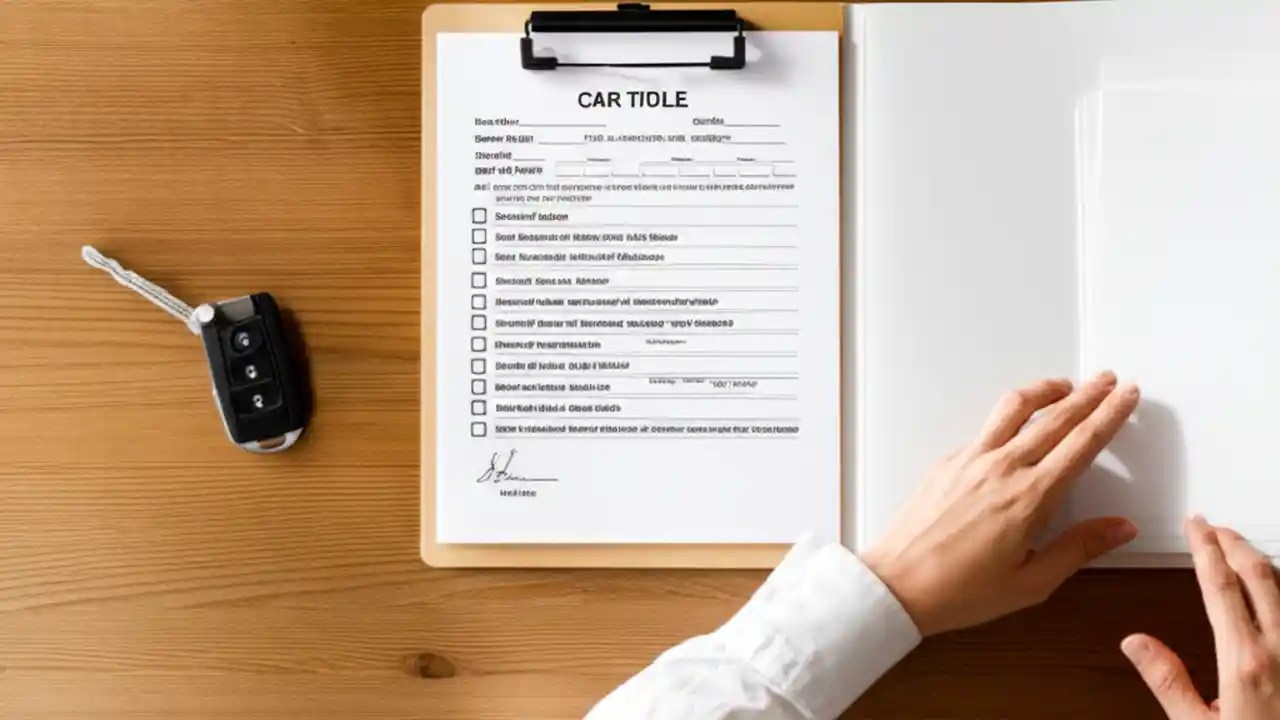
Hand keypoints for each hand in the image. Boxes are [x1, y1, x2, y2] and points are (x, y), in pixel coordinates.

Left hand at [861, 371, 1140, 635]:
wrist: (897, 584)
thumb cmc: (958, 590)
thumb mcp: (1031, 582)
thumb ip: (1079, 548)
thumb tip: (1120, 528)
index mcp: (1029, 498)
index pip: (1082, 443)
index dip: (1109, 415)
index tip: (1126, 397)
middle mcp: (1001, 469)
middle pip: (1054, 418)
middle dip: (1087, 395)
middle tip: (1108, 381)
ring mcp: (970, 460)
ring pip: (1014, 409)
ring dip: (1045, 391)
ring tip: (1065, 385)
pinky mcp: (947, 461)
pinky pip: (985, 427)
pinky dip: (1009, 414)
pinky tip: (1016, 422)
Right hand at [1122, 517, 1279, 718]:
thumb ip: (1168, 681)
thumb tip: (1135, 641)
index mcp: (1246, 661)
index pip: (1219, 586)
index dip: (1204, 548)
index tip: (1195, 525)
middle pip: (1259, 575)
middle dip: (1235, 543)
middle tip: (1215, 528)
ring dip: (1260, 562)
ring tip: (1239, 551)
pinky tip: (1272, 592)